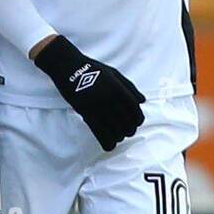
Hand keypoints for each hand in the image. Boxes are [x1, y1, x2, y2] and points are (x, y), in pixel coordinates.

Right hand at [33, 35, 145, 150]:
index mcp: (118, 89)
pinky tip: (110, 145)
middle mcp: (110, 100)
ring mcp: (97, 108)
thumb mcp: (114, 73)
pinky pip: (100, 133)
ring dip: (119, 136)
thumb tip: (142, 101)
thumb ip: (130, 87)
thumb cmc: (93, 69)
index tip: (138, 123)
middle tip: (128, 130)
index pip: (134, 110)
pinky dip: (107, 142)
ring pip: (115, 130)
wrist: (70, 69)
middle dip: (130, 129)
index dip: (139, 119)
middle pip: (126, 122)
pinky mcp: (86, 114)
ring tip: (119, 136)